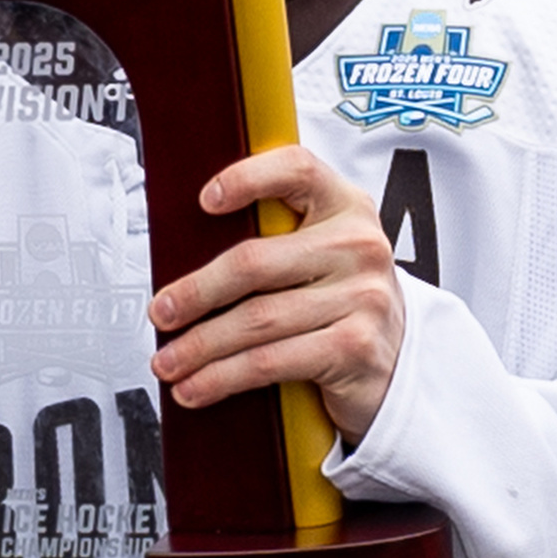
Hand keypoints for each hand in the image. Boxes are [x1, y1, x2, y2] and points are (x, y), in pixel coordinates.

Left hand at [149, 147, 404, 437]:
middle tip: (161, 312)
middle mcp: (359, 246)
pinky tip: (197, 387)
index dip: (248, 178)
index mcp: (345, 206)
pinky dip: (223, 378)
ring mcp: (363, 297)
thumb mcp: (319, 255)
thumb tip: (182, 252)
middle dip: (196, 292)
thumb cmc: (341, 302)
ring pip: (257, 320)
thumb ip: (274, 237)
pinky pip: (272, 361)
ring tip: (168, 360)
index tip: (205, 200)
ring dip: (200, 345)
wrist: (395, 362)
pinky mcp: (356, 347)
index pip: (297, 170)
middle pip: (256, 262)